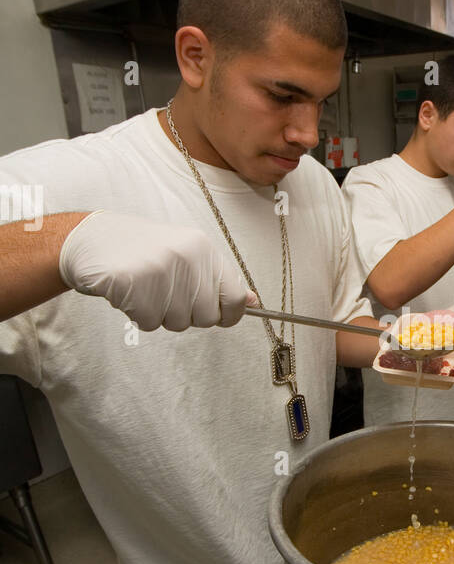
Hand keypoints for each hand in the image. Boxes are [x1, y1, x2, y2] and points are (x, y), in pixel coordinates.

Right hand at [58, 210, 255, 330]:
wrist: (91, 239)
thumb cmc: (141, 250)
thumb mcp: (185, 254)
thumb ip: (216, 278)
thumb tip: (252, 302)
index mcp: (203, 248)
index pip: (235, 296)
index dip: (231, 314)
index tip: (220, 317)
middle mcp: (187, 257)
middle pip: (207, 317)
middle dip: (188, 315)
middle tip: (166, 295)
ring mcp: (161, 270)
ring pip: (178, 323)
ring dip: (161, 314)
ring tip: (146, 289)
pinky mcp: (136, 284)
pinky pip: (150, 323)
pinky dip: (139, 315)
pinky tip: (131, 292)